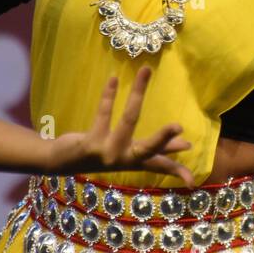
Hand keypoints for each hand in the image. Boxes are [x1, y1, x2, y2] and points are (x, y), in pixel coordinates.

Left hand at [46, 68, 192, 182]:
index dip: (178, 171)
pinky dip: (109, 94)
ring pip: (128, 121)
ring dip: (138, 94)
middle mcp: (124, 160)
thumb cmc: (103, 152)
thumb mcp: (129, 152)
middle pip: (148, 149)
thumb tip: (187, 144)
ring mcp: (108, 152)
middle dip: (164, 138)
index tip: (192, 181)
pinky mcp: (91, 144)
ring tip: (145, 71)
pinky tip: (113, 78)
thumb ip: (155, 148)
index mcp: (135, 161)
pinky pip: (103, 113)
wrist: (61, 162)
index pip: (161, 166)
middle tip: (179, 126)